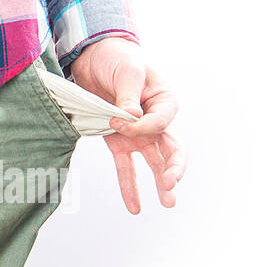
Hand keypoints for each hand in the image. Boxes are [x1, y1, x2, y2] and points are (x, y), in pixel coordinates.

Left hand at [69, 36, 185, 212]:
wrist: (95, 58)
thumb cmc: (117, 59)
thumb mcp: (126, 71)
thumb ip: (129, 94)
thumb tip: (131, 116)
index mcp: (164, 101)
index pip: (161, 122)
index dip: (141, 127)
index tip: (119, 121)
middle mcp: (156, 121)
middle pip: (171, 148)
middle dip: (173, 168)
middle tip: (169, 183)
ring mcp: (139, 135)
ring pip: (155, 163)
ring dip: (161, 184)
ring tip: (168, 202)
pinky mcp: (120, 143)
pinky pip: (127, 168)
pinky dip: (130, 187)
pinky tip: (135, 208)